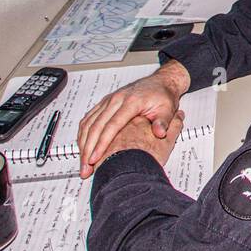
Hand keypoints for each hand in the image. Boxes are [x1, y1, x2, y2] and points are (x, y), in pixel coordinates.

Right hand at [77, 61, 189, 177]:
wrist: (160, 81)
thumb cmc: (163, 95)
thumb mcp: (168, 108)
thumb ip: (163, 122)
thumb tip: (159, 133)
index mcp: (131, 101)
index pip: (112, 125)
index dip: (102, 144)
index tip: (95, 159)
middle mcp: (117, 99)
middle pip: (96, 126)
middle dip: (88, 149)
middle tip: (86, 168)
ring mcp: (109, 100)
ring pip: (88, 123)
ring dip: (83, 144)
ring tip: (83, 163)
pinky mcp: (105, 103)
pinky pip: (88, 118)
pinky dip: (83, 134)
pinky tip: (83, 147)